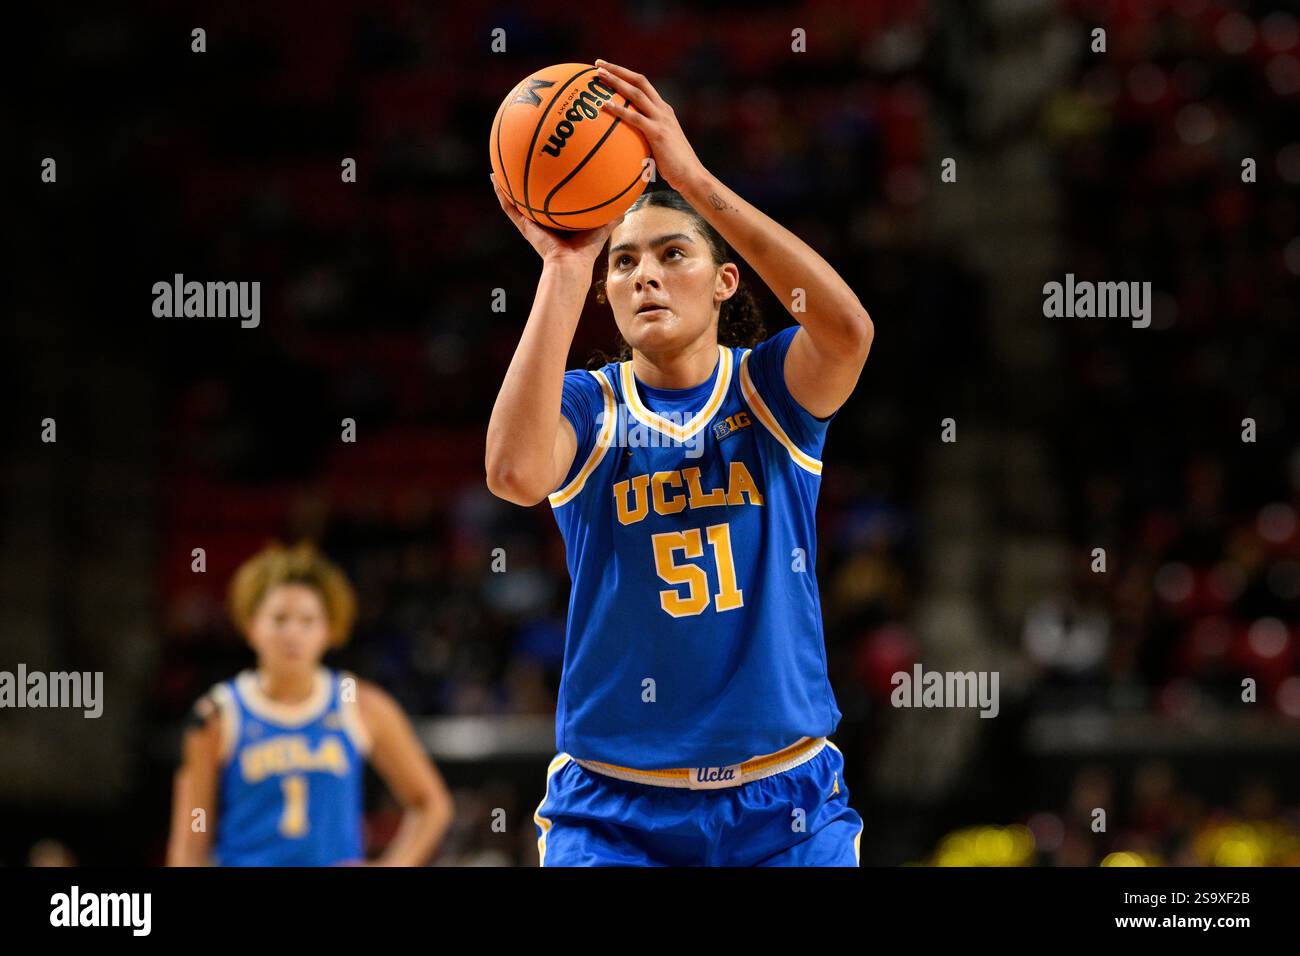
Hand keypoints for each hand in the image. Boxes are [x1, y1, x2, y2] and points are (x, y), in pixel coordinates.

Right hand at [490, 172, 619, 265]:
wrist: (569, 265)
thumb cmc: (585, 251)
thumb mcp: (601, 227)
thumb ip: (612, 216)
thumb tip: (628, 206)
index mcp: (557, 219)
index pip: (552, 199)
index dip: (548, 185)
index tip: (546, 168)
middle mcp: (542, 219)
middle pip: (531, 197)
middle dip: (525, 182)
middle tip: (519, 162)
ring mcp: (530, 222)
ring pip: (515, 201)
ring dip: (506, 185)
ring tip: (497, 167)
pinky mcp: (523, 225)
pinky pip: (510, 208)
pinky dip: (500, 194)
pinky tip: (494, 178)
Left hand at [593, 59, 707, 191]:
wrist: (691, 176)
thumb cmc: (674, 167)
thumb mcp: (660, 146)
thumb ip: (646, 138)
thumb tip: (626, 143)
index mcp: (664, 110)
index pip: (644, 84)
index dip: (626, 74)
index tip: (608, 68)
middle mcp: (663, 110)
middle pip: (639, 81)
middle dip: (618, 70)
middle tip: (598, 64)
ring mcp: (661, 120)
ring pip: (636, 94)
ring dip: (616, 82)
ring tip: (598, 75)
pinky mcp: (657, 133)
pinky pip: (635, 118)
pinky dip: (619, 110)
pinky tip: (604, 106)